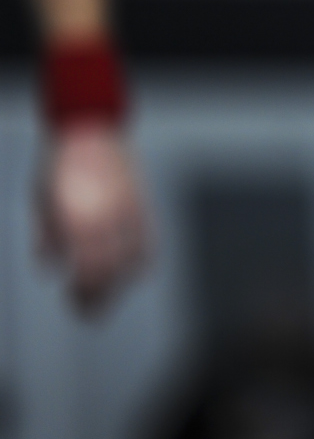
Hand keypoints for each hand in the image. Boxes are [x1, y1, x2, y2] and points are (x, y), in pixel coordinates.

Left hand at [37, 122, 149, 313]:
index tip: (75, 303)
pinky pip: (148, 238)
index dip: (84, 291)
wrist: (89, 125)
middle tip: (90, 313)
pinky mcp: (141, 200)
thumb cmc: (58, 162)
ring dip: (121, 282)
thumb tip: (50, 268)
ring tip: (108, 295)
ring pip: (132, 257)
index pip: (87, 267)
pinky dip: (142, 259)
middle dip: (101, 296)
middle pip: (110, 269)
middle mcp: (105, 216)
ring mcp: (127, 208)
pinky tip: (133, 271)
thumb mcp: (41, 199)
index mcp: (77, 216)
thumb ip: (46, 235)